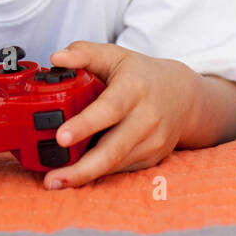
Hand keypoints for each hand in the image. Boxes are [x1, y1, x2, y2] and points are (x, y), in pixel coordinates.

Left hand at [43, 41, 201, 189]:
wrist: (183, 96)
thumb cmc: (141, 75)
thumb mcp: (115, 56)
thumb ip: (84, 53)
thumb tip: (56, 57)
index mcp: (134, 89)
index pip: (110, 108)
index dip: (85, 124)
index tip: (61, 137)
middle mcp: (147, 118)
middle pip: (113, 148)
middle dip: (83, 167)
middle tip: (52, 179)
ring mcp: (152, 141)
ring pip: (116, 164)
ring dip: (85, 176)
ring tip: (55, 181)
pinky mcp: (152, 158)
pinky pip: (121, 169)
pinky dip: (99, 174)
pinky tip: (79, 176)